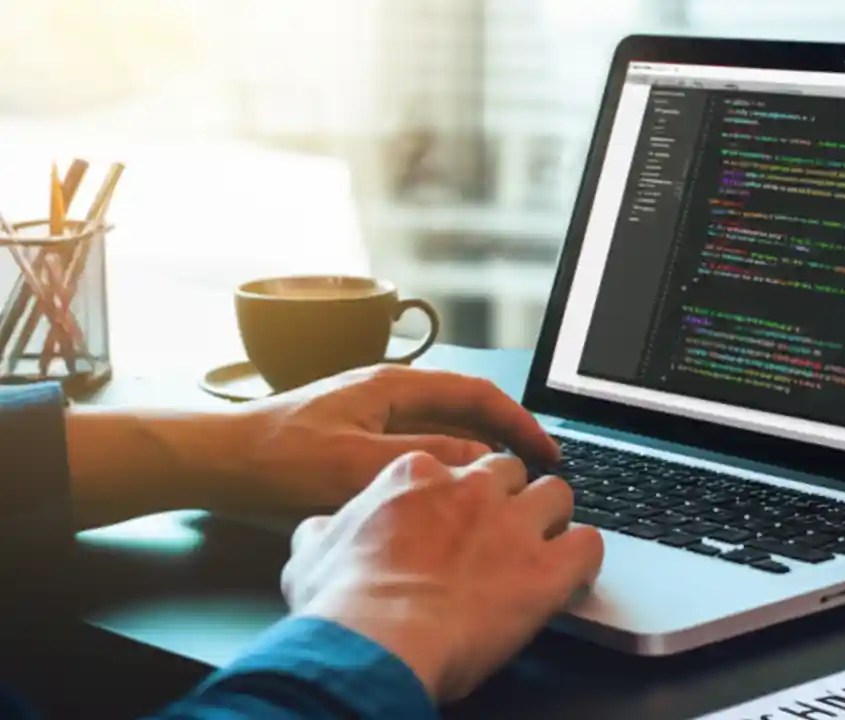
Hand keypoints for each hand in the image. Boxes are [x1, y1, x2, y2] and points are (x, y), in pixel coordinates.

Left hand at [221, 364, 559, 510]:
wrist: (218, 462)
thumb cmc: (278, 458)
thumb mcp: (359, 463)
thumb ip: (425, 460)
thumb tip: (481, 462)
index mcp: (394, 385)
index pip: (477, 394)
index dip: (519, 422)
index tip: (546, 450)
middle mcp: (389, 392)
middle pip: (466, 409)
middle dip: (506, 437)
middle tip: (538, 468)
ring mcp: (374, 414)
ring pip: (444, 430)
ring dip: (479, 453)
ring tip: (506, 484)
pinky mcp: (359, 438)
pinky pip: (420, 448)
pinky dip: (448, 466)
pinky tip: (453, 495)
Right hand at [283, 451, 603, 701]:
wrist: (376, 640)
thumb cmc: (341, 602)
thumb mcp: (310, 552)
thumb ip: (327, 530)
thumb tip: (323, 532)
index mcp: (415, 475)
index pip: (453, 462)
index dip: (457, 491)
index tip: (456, 514)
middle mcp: (470, 488)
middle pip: (510, 470)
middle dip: (510, 495)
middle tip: (502, 528)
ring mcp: (513, 524)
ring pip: (557, 492)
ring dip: (553, 517)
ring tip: (544, 544)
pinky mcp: (548, 568)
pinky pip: (590, 543)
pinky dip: (586, 557)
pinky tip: (574, 574)